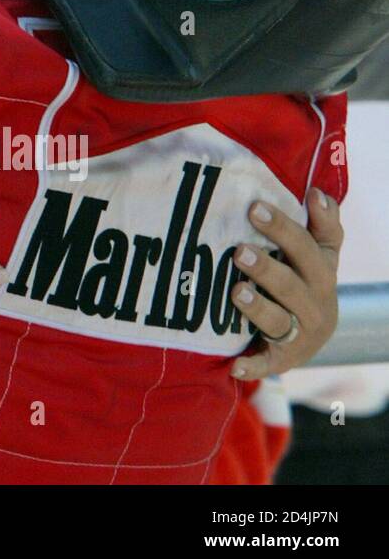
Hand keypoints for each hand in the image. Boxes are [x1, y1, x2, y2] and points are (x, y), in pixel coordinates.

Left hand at [230, 188, 343, 379]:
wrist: (309, 333)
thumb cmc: (304, 277)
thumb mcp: (317, 251)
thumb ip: (321, 223)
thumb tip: (318, 193)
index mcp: (323, 270)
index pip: (312, 245)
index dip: (286, 227)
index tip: (255, 206)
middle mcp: (317, 302)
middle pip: (292, 283)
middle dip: (266, 267)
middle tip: (238, 251)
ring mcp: (302, 333)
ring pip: (279, 320)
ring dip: (258, 308)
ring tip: (236, 292)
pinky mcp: (286, 359)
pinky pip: (269, 363)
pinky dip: (253, 365)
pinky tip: (235, 365)